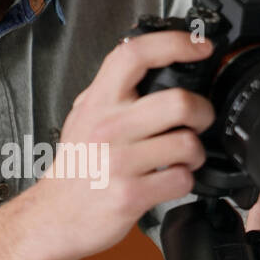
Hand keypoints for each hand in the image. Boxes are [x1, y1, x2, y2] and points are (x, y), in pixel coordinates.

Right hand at [28, 30, 216, 259]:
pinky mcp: (131, 194)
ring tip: (183, 158)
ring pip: (188, 144)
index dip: (175, 44)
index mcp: (99, 101)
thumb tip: (156, 63)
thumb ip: (115, 91)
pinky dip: (186, 181)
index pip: (135, 54)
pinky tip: (170, 180)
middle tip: (201, 120)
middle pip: (179, 102)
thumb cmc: (77, 166)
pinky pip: (182, 180)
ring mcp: (120, 162)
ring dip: (196, 153)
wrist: (55, 215)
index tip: (202, 47)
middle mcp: (108, 127)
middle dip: (204, 112)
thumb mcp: (85, 116)